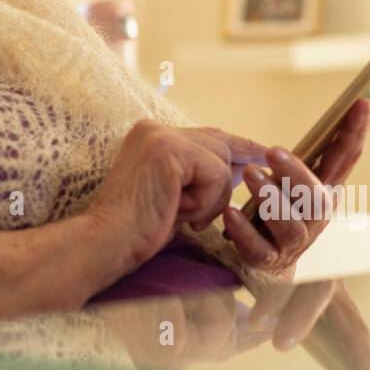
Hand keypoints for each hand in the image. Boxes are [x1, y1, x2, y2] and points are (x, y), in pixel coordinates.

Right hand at [85, 120, 269, 280]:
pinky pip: (215, 174)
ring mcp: (161, 135)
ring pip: (221, 162)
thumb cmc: (138, 229)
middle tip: (221, 202)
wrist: (106, 242)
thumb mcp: (176, 195)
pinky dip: (204, 202)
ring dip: (210, 199)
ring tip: (180, 215)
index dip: (238, 147)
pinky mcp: (169, 150)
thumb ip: (200, 174)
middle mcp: (154, 127)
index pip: (207, 135)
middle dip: (227, 178)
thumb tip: (242, 166)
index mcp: (150, 134)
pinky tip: (178, 213)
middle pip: (219, 144)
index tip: (263, 154)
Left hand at [222, 98, 369, 280]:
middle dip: (298, 173)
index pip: (346, 159)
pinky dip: (244, 230)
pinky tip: (230, 213)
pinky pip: (258, 248)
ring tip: (249, 174)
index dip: (355, 132)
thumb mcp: (305, 176)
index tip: (362, 103)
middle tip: (274, 151)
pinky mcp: (268, 260)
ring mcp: (293, 242)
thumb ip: (326, 147)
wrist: (274, 269)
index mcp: (326, 190)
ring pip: (290, 224)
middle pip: (317, 198)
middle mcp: (316, 217)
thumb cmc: (287, 209)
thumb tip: (368, 107)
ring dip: (269, 197)